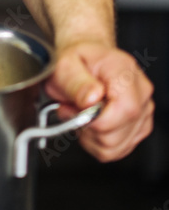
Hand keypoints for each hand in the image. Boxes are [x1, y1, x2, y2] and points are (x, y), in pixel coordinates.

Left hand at [45, 42, 153, 161]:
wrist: (85, 59)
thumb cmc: (77, 60)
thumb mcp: (65, 65)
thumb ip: (76, 82)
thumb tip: (91, 100)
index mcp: (124, 71)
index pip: (126, 110)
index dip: (97, 120)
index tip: (77, 111)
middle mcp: (140, 92)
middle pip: (117, 134)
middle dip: (86, 127)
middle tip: (72, 108)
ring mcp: (143, 111)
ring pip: (115, 147)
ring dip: (90, 136)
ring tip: (81, 114)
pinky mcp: (138, 127)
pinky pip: (116, 151)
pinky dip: (97, 142)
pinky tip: (90, 123)